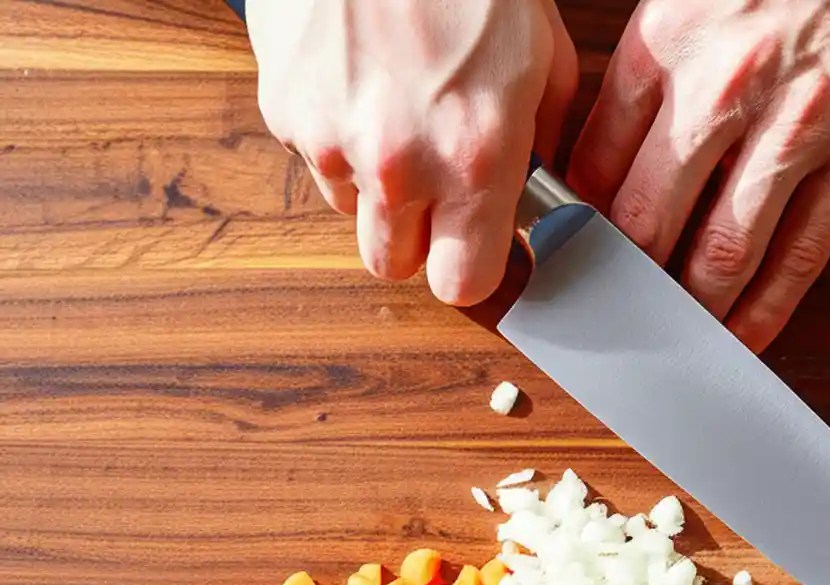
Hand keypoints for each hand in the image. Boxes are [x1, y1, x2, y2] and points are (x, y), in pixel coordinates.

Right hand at [247, 0, 577, 304]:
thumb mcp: (542, 52)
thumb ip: (541, 134)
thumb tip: (536, 178)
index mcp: (474, 156)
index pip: (462, 283)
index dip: (472, 269)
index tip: (478, 251)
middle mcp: (397, 163)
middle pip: (392, 266)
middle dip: (416, 240)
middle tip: (437, 191)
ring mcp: (330, 140)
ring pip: (348, 212)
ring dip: (374, 187)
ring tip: (398, 113)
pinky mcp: (284, 109)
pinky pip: (312, 156)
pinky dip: (336, 136)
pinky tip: (361, 81)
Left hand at [568, 0, 829, 350]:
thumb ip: (643, 71)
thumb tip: (598, 159)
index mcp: (666, 43)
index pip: (594, 165)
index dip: (573, 226)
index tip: (569, 258)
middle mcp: (722, 90)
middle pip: (647, 220)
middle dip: (622, 281)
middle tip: (611, 314)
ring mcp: (796, 128)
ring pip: (724, 252)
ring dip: (692, 309)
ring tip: (675, 337)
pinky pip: (803, 253)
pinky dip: (768, 308)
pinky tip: (744, 335)